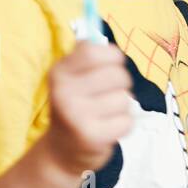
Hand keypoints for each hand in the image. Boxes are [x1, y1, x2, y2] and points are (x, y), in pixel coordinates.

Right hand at [43, 41, 133, 175]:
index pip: (92, 51)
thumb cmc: (75, 107)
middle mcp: (64, 93)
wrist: (62, 152)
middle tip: (108, 95)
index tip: (113, 63)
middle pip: (117, 74)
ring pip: (124, 99)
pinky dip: (123, 125)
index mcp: (59, 73)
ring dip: (121, 107)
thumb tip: (99, 35)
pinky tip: (108, 128)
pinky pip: (127, 121)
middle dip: (121, 84)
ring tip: (105, 114)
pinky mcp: (92, 137)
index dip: (112, 56)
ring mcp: (77, 116)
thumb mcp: (71, 79)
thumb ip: (85, 57)